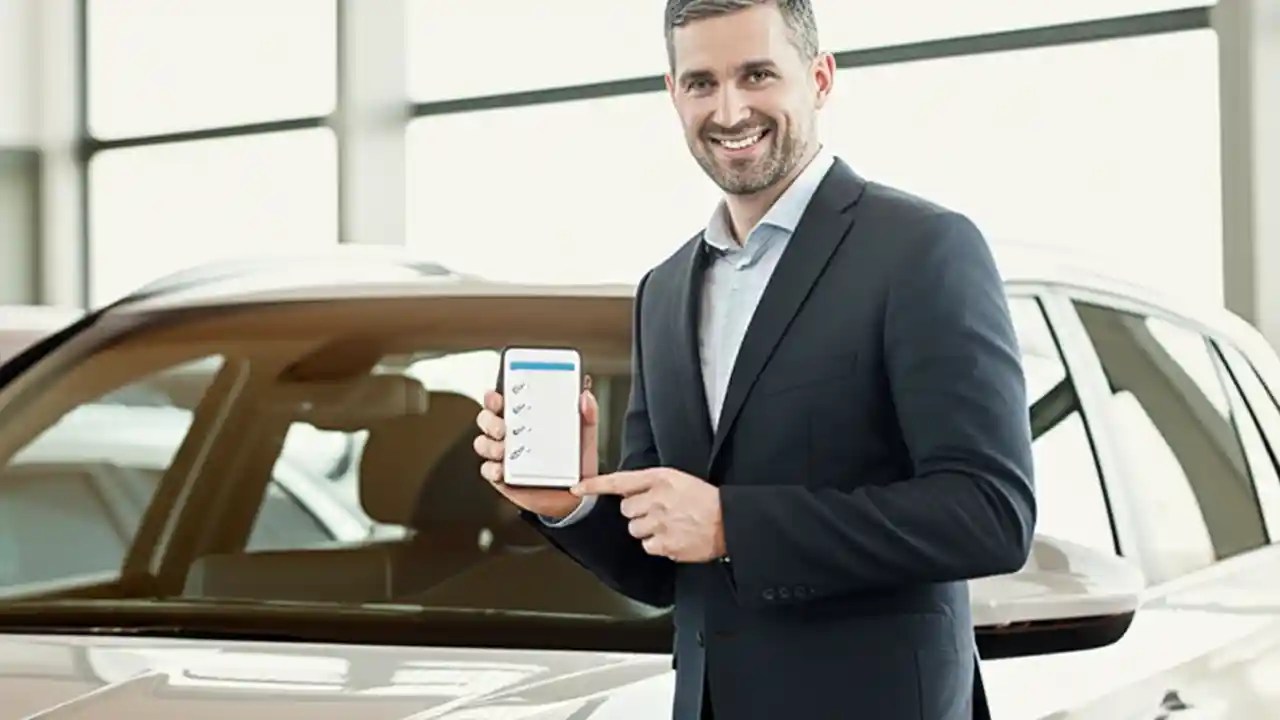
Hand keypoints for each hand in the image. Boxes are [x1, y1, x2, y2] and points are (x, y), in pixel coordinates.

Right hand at [473, 379, 599, 519]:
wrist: (575, 497)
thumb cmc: (576, 462)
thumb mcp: (584, 436)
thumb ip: (587, 415)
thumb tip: (586, 396)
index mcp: (526, 419)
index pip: (502, 402)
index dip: (493, 397)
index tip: (495, 397)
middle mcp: (510, 434)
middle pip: (486, 420)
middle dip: (489, 421)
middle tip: (502, 428)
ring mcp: (503, 455)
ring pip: (482, 443)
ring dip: (489, 445)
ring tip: (503, 450)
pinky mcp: (501, 477)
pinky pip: (487, 470)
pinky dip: (491, 468)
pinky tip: (501, 469)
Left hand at [573, 468, 724, 562]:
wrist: (729, 522)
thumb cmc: (706, 501)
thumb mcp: (679, 480)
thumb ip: (651, 484)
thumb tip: (627, 491)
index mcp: (661, 479)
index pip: (620, 480)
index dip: (595, 485)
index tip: (578, 488)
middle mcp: (658, 499)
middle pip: (625, 509)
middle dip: (638, 512)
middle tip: (659, 512)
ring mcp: (661, 523)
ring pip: (634, 529)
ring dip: (647, 529)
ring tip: (668, 525)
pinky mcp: (665, 544)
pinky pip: (647, 546)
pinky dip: (657, 545)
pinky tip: (673, 537)